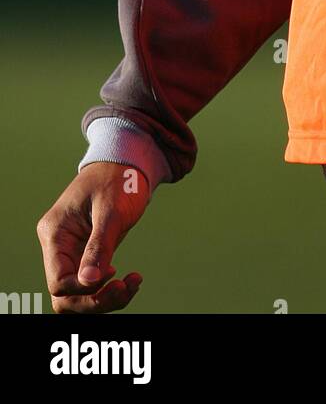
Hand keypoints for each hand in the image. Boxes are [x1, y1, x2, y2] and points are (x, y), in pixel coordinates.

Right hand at [36, 162, 150, 312]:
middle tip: (125, 288)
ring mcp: (72, 253)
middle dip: (94, 301)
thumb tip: (88, 282)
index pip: (58, 281)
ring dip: (104, 298)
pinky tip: (131, 279)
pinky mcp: (87, 256)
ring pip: (79, 295)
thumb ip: (99, 245)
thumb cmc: (118, 179)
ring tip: (133, 283)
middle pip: (65, 295)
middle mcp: (58, 246)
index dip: (84, 288)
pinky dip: (110, 289)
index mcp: (55, 233)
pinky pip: (92, 285)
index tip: (114, 272)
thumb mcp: (111, 210)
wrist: (127, 162)